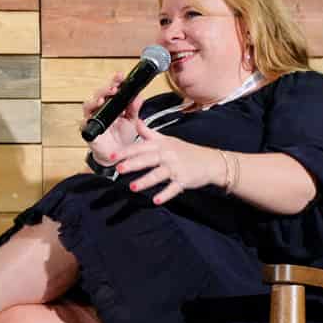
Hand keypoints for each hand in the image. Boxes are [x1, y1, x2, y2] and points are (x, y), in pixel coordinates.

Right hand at [81, 73, 144, 163]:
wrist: (118, 155)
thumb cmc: (122, 136)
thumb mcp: (132, 121)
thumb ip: (134, 109)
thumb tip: (138, 97)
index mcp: (111, 104)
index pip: (111, 89)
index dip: (115, 81)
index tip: (121, 76)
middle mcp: (100, 109)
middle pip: (98, 94)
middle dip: (105, 89)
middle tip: (114, 89)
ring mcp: (93, 119)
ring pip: (88, 106)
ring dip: (94, 101)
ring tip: (102, 100)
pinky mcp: (88, 131)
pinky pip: (83, 124)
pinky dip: (85, 121)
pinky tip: (90, 118)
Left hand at [111, 117, 225, 204]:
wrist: (210, 161)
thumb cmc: (186, 151)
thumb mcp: (167, 140)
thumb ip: (149, 133)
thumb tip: (135, 122)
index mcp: (161, 145)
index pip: (140, 147)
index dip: (125, 151)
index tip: (112, 156)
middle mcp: (167, 155)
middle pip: (148, 159)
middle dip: (133, 163)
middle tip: (118, 169)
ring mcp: (176, 168)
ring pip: (159, 174)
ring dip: (146, 181)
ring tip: (133, 187)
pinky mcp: (184, 180)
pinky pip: (174, 188)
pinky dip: (165, 194)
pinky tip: (156, 201)